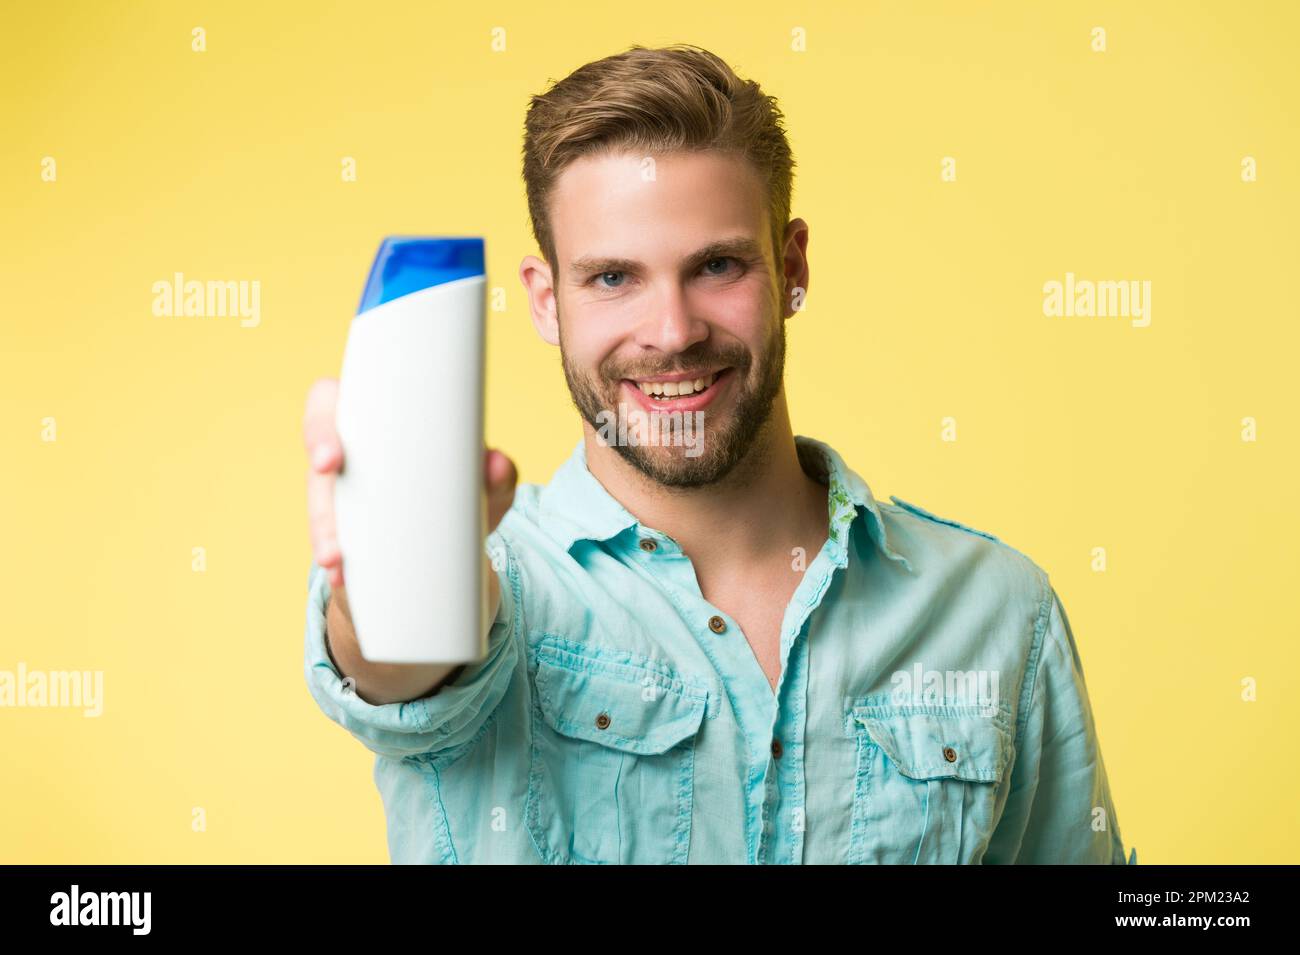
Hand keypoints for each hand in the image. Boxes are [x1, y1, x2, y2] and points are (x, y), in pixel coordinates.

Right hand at [304, 377, 517, 590]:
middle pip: (316, 463)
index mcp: (374, 418)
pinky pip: (329, 541)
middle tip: (334, 518)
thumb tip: (497, 465)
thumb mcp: (483, 486)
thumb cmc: (463, 489)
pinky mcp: (342, 530)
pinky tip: (340, 578)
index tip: (330, 460)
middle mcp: (350, 451)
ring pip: (320, 508)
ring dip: (324, 536)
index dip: (319, 428)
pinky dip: (336, 562)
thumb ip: (496, 475)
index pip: (328, 405)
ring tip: (337, 563)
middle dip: (318, 496)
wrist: (457, 541)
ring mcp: (340, 492)